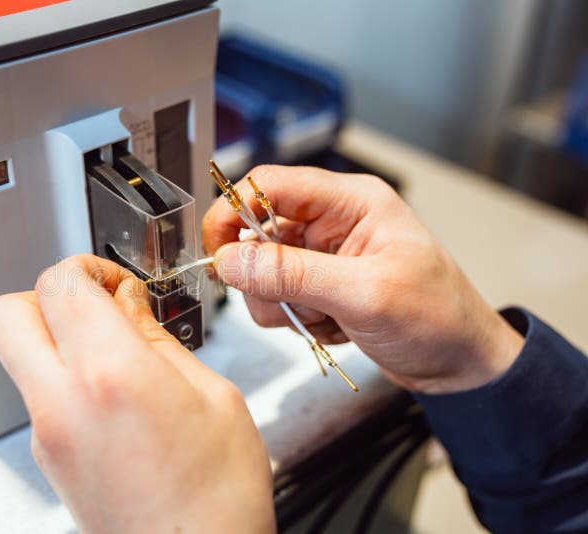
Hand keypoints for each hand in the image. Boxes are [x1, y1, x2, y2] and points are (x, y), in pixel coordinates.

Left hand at [0, 255, 274, 532]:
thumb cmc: (218, 501)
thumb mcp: (214, 398)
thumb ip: (160, 341)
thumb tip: (131, 304)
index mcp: (111, 376)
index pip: (61, 285)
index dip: (89, 267)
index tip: (117, 280)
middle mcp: (63, 404)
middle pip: (8, 313)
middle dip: (49, 292)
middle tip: (98, 302)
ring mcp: (48, 435)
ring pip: (17, 352)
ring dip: (54, 332)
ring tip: (112, 345)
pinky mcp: (50, 458)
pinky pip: (36, 391)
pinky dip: (62, 370)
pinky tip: (112, 385)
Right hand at [202, 165, 523, 394]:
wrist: (460, 363)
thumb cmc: (438, 317)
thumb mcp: (365, 294)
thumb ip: (294, 275)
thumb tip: (233, 260)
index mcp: (350, 202)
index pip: (271, 186)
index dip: (235, 211)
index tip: (217, 249)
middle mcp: (332, 223)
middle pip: (259, 233)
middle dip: (265, 276)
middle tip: (287, 301)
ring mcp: (324, 257)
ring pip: (263, 272)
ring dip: (283, 304)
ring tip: (325, 319)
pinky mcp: (320, 287)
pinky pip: (279, 299)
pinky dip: (296, 321)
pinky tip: (333, 328)